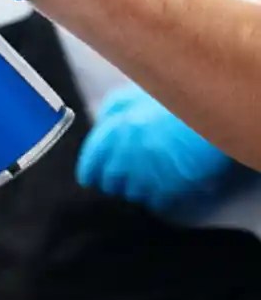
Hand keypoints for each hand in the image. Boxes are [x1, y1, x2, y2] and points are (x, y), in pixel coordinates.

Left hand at [76, 84, 240, 213]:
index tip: (95, 176)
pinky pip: (157, 204)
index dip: (93, 173)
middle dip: (117, 181)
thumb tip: (101, 124)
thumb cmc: (171, 101)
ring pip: (133, 195)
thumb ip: (112, 111)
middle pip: (110, 184)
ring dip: (140, 188)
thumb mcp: (133, 96)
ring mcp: (147, 175)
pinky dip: (161, 198)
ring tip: (153, 177)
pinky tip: (169, 187)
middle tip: (130, 174)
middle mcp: (124, 158)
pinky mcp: (171, 189)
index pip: (90, 167)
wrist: (210, 112)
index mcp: (112, 134)